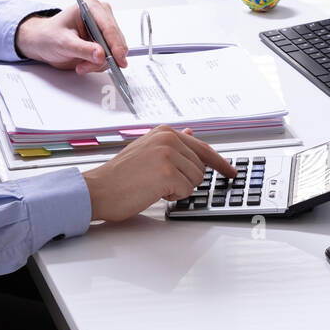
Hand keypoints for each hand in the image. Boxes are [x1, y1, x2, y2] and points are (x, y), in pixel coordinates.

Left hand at [15, 0, 127, 73]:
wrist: (43, 42)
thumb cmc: (49, 36)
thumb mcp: (63, 43)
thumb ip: (83, 49)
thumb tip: (101, 55)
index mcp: (91, 7)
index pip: (109, 28)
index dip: (116, 45)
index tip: (118, 60)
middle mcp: (101, 15)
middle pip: (115, 40)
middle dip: (103, 58)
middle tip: (86, 66)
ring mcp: (104, 28)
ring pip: (114, 51)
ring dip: (99, 63)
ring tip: (81, 65)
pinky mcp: (104, 40)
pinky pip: (110, 56)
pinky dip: (98, 64)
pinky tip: (84, 63)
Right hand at [82, 126, 236, 221]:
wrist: (98, 190)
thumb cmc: (119, 176)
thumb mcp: (147, 151)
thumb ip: (171, 144)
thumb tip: (190, 133)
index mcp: (164, 132)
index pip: (202, 148)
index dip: (220, 163)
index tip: (231, 172)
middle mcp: (168, 138)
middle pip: (200, 167)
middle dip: (185, 180)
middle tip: (160, 183)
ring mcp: (168, 154)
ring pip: (196, 180)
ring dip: (178, 189)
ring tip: (154, 185)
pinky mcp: (166, 173)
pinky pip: (186, 191)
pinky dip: (173, 197)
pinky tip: (154, 192)